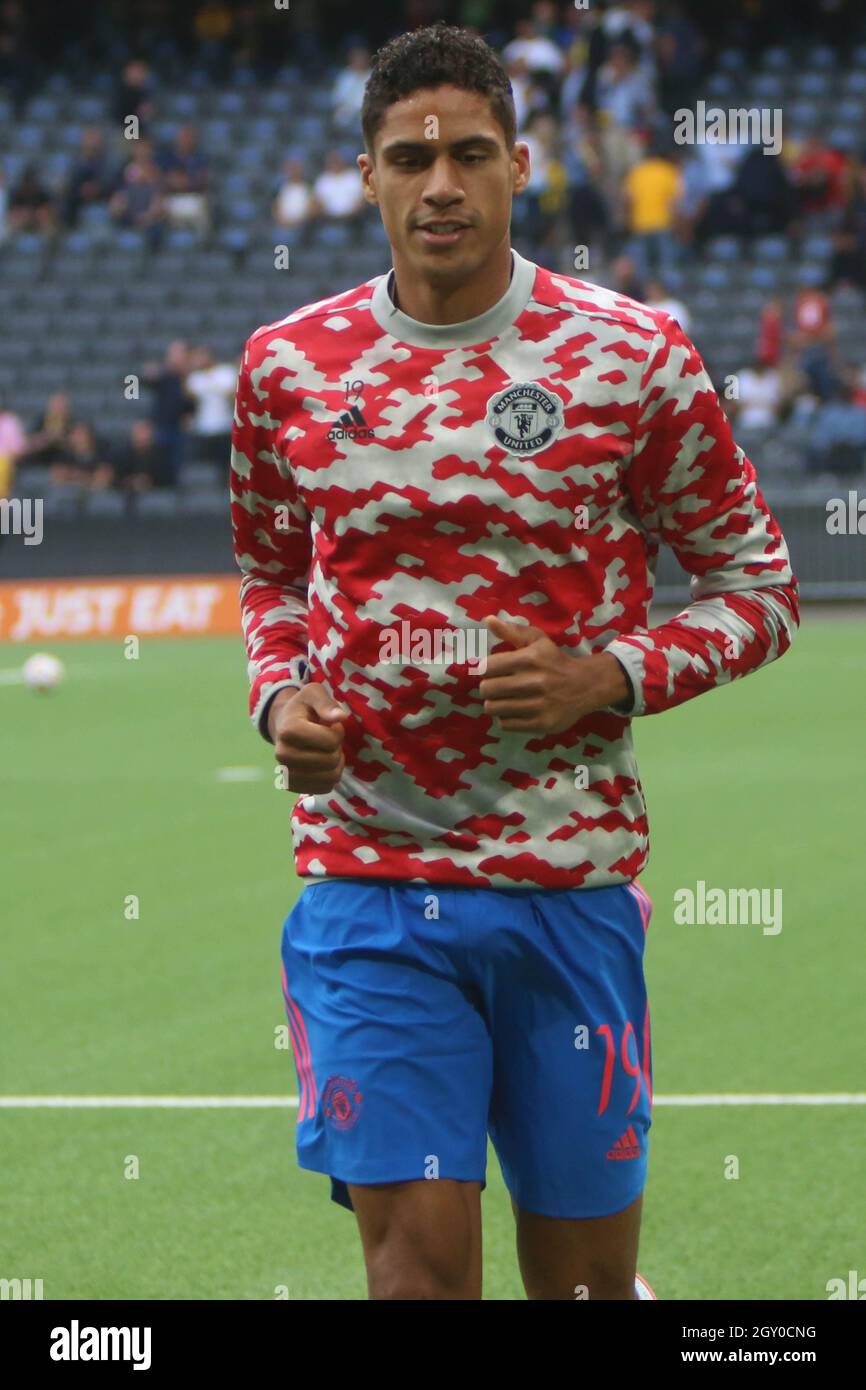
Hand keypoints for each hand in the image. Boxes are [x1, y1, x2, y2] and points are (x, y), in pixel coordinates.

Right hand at [268, 684, 348, 792]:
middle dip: (337, 749)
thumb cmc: (303, 708)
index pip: (330, 741)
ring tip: (328, 752)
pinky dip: (330, 777)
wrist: (283, 725)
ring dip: (336, 764)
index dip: (338, 732)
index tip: (330, 725)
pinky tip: (322, 764)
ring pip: (330, 778)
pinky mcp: (292, 786)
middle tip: (329, 740)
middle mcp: (283, 754)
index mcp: (288, 730)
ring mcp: (286, 773)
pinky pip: (325, 788)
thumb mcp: (314, 694)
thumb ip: (327, 703)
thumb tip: (341, 717)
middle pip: (330, 761)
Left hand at [475, 617, 629, 733]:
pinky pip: (506, 724)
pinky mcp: (542, 724)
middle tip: (496, 687)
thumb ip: (511, 631)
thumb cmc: (555, 661)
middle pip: (487, 690)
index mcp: (530, 659)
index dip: (486, 670)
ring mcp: (538, 705)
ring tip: (504, 700)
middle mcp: (534, 682)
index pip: (486, 667)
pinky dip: (506, 718)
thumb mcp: (537, 640)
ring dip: (495, 704)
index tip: (493, 671)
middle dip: (488, 688)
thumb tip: (488, 620)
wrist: (586, 685)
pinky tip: (514, 711)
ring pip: (493, 708)